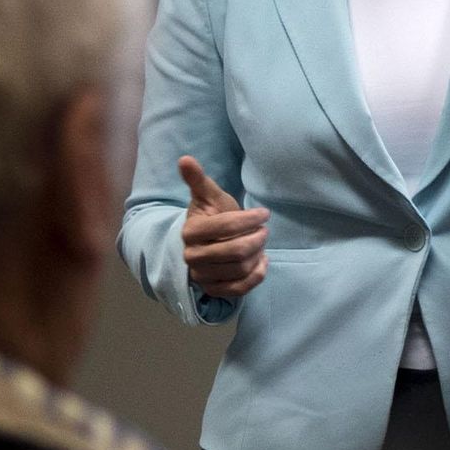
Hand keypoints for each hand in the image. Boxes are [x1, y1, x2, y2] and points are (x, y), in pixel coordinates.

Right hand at [178, 156, 268, 300]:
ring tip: (260, 244)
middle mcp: (192, 256)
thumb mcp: (209, 196)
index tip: (264, 214)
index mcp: (190, 231)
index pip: (227, 226)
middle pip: (236, 251)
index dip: (250, 219)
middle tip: (263, 231)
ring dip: (258, 255)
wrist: (206, 242)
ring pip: (240, 269)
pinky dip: (256, 276)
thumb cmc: (212, 215)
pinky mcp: (212, 290)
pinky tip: (261, 262)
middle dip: (256, 239)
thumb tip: (184, 159)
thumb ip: (198, 180)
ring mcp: (201, 275)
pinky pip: (239, 289)